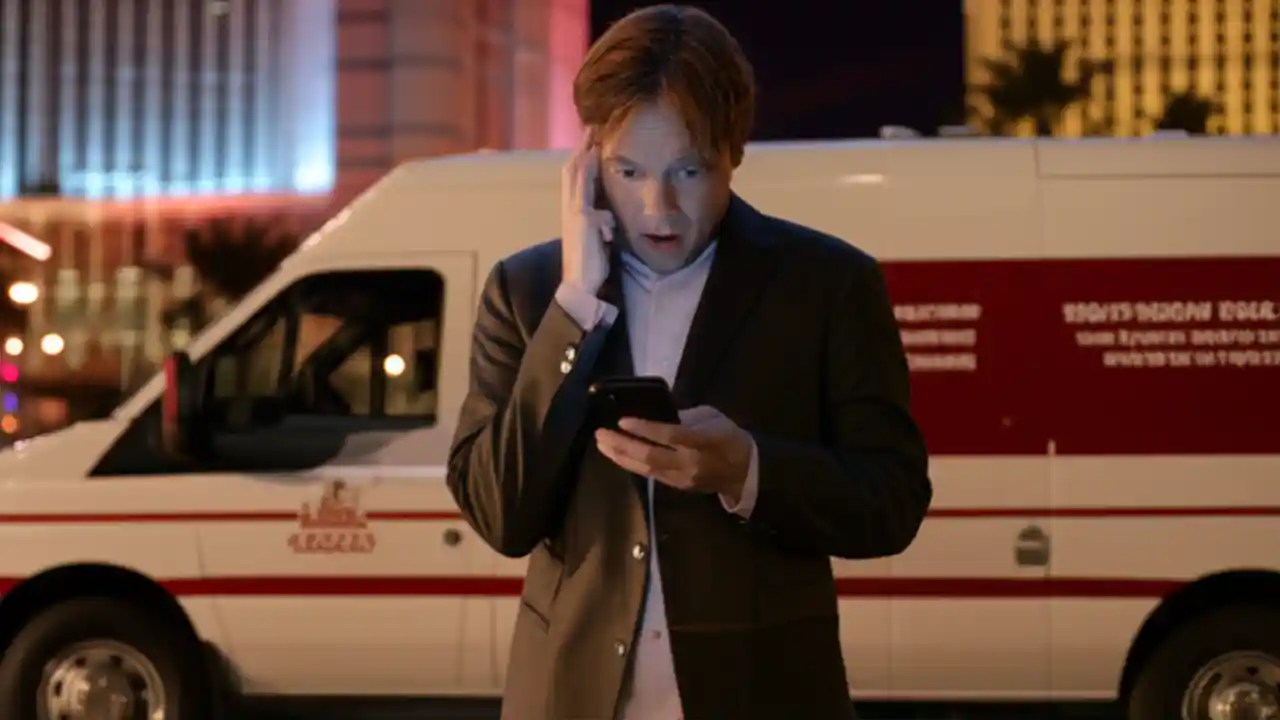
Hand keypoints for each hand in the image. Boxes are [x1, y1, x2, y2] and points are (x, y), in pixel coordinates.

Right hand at [561, 136, 614, 294]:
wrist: (581, 285)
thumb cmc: (590, 263)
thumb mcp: (595, 238)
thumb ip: (599, 223)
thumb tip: (606, 216)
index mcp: (573, 212)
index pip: (575, 179)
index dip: (581, 159)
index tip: (590, 142)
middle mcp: (570, 209)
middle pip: (572, 171)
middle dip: (581, 149)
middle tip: (590, 128)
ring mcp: (575, 213)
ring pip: (576, 176)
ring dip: (584, 153)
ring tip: (592, 134)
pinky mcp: (583, 219)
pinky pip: (586, 190)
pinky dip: (589, 171)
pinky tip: (596, 156)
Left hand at [594, 406, 753, 502]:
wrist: (745, 470)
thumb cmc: (729, 437)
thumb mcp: (713, 417)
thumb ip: (686, 415)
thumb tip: (659, 413)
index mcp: (702, 441)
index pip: (670, 435)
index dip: (645, 429)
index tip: (623, 420)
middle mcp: (689, 462)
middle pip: (650, 457)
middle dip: (623, 445)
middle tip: (601, 433)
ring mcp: (682, 477)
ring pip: (646, 469)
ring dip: (620, 457)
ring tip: (602, 444)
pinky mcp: (677, 487)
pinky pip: (650, 475)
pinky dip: (631, 465)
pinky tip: (617, 455)